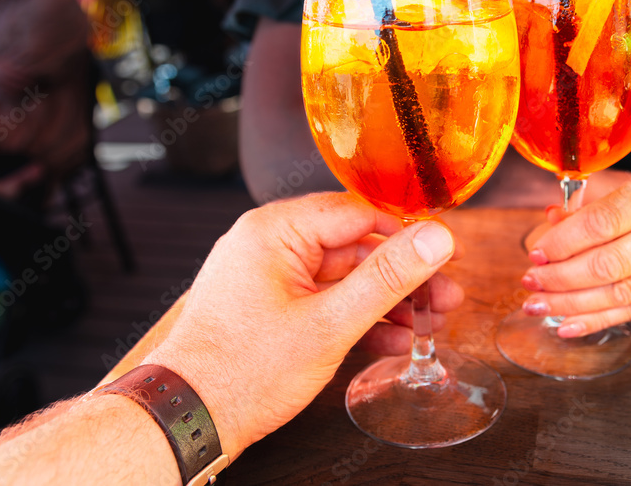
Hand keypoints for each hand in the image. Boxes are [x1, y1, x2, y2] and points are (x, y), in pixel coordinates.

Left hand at [146, 193, 457, 456]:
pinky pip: (322, 301)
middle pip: (353, 248)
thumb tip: (434, 240)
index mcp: (275, 230)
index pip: (358, 214)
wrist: (188, 417)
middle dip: (402, 278)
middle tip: (442, 298)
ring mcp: (268, 277)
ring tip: (426, 325)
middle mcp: (268, 245)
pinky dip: (355, 319)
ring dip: (385, 303)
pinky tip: (390, 341)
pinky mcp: (269, 307)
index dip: (406, 236)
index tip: (442, 255)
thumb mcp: (329, 323)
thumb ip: (387, 278)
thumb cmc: (239, 372)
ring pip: (341, 279)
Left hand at [519, 150, 630, 337]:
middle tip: (530, 280)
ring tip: (538, 305)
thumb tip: (552, 222)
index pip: (605, 222)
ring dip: (573, 304)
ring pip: (623, 293)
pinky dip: (600, 320)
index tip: (537, 250)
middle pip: (611, 263)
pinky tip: (568, 325)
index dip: (565, 241)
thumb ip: (601, 201)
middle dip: (562, 277)